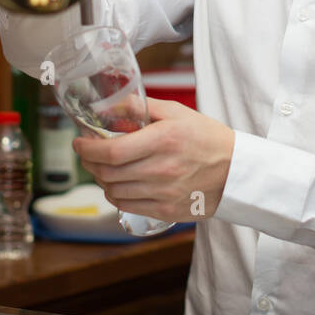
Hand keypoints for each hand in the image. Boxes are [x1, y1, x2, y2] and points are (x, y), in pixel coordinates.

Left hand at [72, 98, 234, 223]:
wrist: (236, 172)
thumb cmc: (208, 139)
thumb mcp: (178, 113)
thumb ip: (144, 107)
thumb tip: (114, 104)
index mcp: (163, 140)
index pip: (112, 150)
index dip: (87, 148)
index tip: (79, 142)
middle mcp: (161, 169)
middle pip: (108, 171)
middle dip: (89, 162)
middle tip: (87, 154)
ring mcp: (163, 193)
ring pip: (113, 190)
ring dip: (101, 179)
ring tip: (103, 169)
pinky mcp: (165, 210)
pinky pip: (126, 206)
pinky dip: (114, 196)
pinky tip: (117, 185)